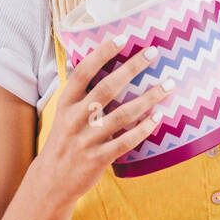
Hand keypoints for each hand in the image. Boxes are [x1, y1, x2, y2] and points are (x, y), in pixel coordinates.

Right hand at [34, 37, 174, 207]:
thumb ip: (81, 94)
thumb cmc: (64, 141)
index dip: (102, 53)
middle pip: (106, 88)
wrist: (51, 182)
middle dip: (131, 68)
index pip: (83, 72)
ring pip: (121, 115)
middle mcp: (74, 119)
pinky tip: (157, 118)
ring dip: (148, 98)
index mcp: (65, 103)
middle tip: (153, 52)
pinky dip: (142, 129)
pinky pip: (124, 142)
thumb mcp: (64, 115)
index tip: (122, 37)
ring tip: (168, 85)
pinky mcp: (98, 159)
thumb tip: (101, 62)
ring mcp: (86, 140)